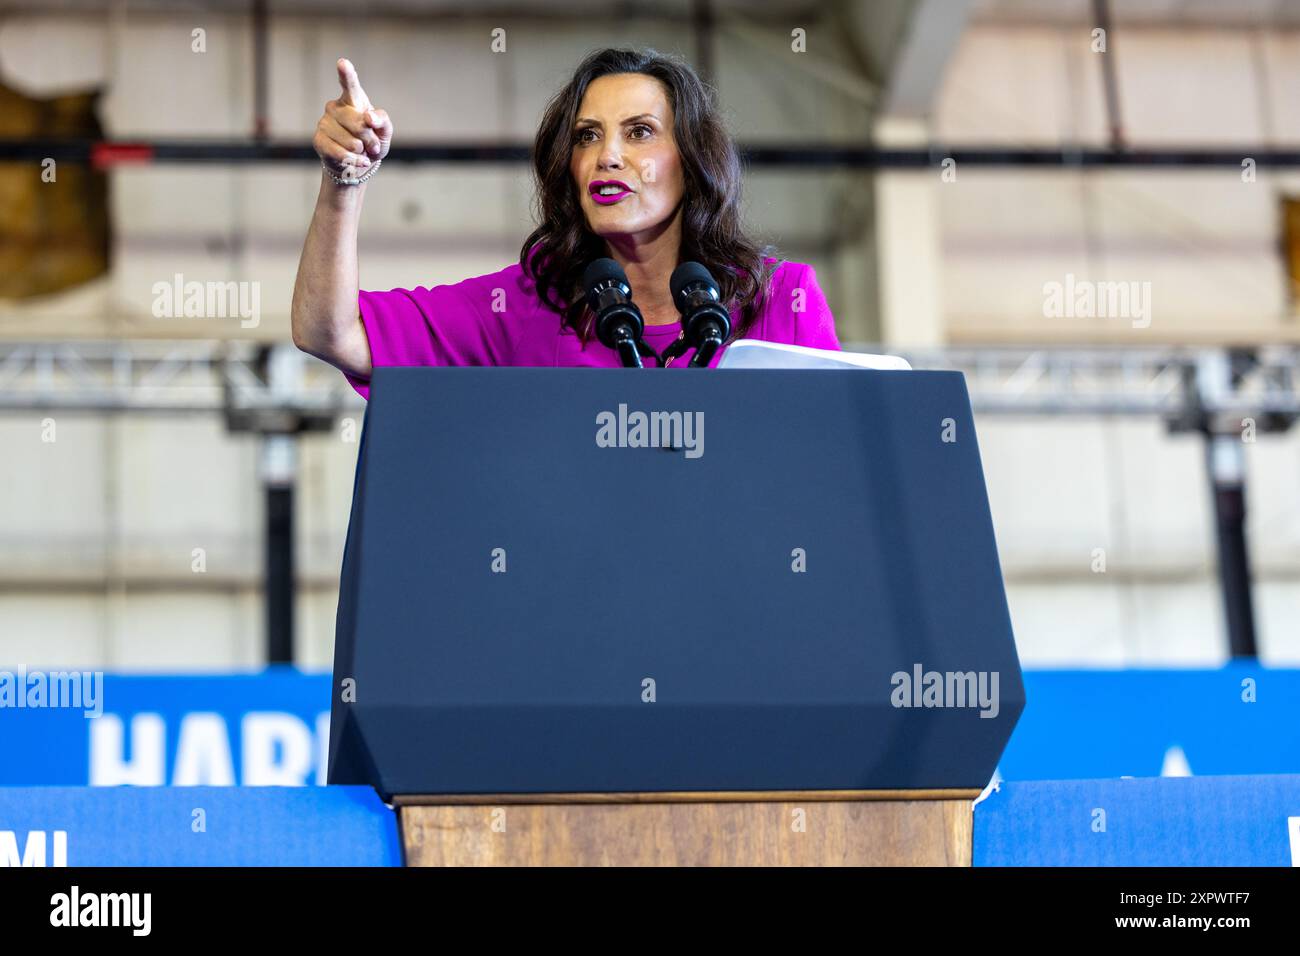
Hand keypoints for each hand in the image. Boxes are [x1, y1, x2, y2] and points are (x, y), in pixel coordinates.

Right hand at [313, 58, 392, 178]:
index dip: (346, 74)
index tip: (343, 63)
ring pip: (351, 141)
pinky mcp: (318, 139)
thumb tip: (369, 117)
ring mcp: (324, 122)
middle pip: (358, 123)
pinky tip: (359, 161)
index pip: (350, 84)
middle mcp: (335, 107)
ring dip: (362, 151)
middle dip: (370, 139)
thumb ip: (382, 121)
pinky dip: (354, 160)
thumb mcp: (384, 132)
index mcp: (352, 99)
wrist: (357, 163)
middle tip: (372, 145)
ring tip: (362, 151)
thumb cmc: (371, 142)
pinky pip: (341, 153)